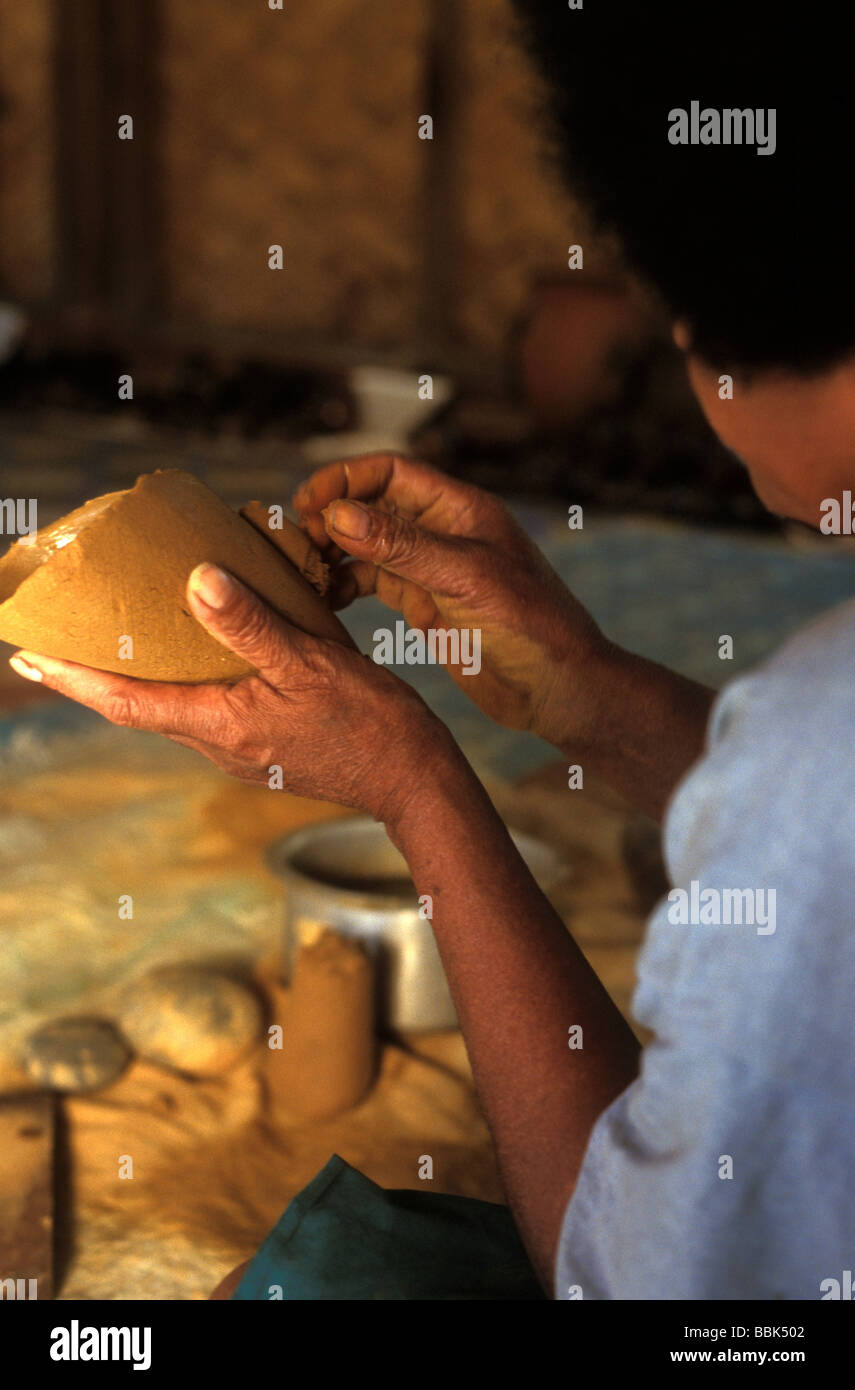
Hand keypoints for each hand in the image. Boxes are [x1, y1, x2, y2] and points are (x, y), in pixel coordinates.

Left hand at [8, 562, 439, 826]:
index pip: (126, 702)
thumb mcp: (310, 661)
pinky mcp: (263, 749)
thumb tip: (196, 580)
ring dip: (141, 679)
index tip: (27, 657)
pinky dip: (188, 682)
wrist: (413, 778)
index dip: (73, 679)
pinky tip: (201, 653)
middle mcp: (221, 745)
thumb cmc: (370, 723)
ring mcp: (242, 752)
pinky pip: (208, 711)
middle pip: (140, 707)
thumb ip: (251, 624)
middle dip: (96, 677)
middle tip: (63, 640)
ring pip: (174, 710)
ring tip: (122, 639)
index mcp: (222, 725)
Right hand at [294, 454, 607, 746]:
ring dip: (333, 554)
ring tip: (302, 572)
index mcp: (462, 510)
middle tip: (295, 542)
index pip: (392, 473)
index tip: (307, 503)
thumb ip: (403, 548)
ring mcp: (433, 570)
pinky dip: (347, 587)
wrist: (560, 688)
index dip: (346, 480)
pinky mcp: (426, 606)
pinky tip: (324, 600)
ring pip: (368, 547)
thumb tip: (339, 515)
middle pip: (373, 506)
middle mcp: (444, 533)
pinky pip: (375, 584)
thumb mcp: (466, 579)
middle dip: (331, 517)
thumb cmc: (532, 625)